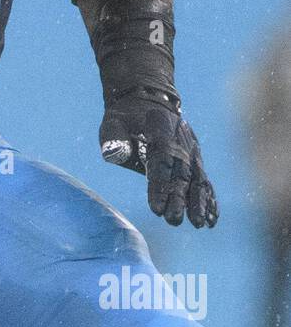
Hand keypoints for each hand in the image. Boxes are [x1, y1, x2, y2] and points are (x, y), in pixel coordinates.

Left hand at [100, 93, 217, 228]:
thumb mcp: (113, 122)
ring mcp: (191, 151)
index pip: (160, 162)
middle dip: (179, 199)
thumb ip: (114, 138)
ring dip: (198, 202)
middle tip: (173, 220)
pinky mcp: (195, 160)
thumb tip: (113, 153)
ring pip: (197, 179)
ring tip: (199, 224)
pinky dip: (209, 199)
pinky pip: (204, 181)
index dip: (159, 186)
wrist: (147, 102)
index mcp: (160, 131)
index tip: (155, 209)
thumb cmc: (126, 118)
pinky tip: (212, 219)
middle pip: (181, 174)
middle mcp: (181, 141)